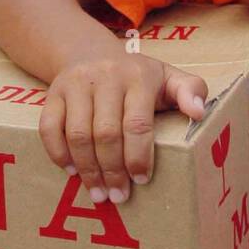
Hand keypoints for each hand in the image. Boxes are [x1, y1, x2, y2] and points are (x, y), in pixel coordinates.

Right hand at [38, 52, 206, 202]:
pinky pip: (49, 127)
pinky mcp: (53, 93)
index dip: (138, 156)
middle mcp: (105, 77)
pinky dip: (58, 153)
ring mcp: (76, 84)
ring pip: (77, 133)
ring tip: (98, 192)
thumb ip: (191, 90)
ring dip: (87, 169)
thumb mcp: (168, 77)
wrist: (90, 51)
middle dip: (113, 170)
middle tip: (118, 196)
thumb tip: (200, 113)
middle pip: (106, 133)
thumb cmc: (136, 75)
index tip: (141, 180)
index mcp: (138, 77)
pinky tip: (72, 171)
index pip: (137, 123)